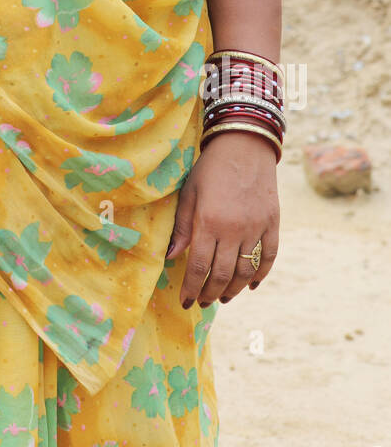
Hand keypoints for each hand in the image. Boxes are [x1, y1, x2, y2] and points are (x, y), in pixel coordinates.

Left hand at [166, 129, 279, 308]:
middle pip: (222, 275)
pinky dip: (260, 275)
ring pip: (246, 272)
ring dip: (234, 290)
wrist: (245, 145)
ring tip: (223, 297)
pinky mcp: (273, 224)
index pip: (198, 267)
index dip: (191, 289)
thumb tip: (172, 256)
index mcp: (208, 222)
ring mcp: (256, 228)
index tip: (186, 301)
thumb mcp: (189, 193)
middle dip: (210, 293)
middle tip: (202, 301)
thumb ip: (182, 227)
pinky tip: (251, 285)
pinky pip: (268, 258)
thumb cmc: (210, 168)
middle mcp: (234, 229)